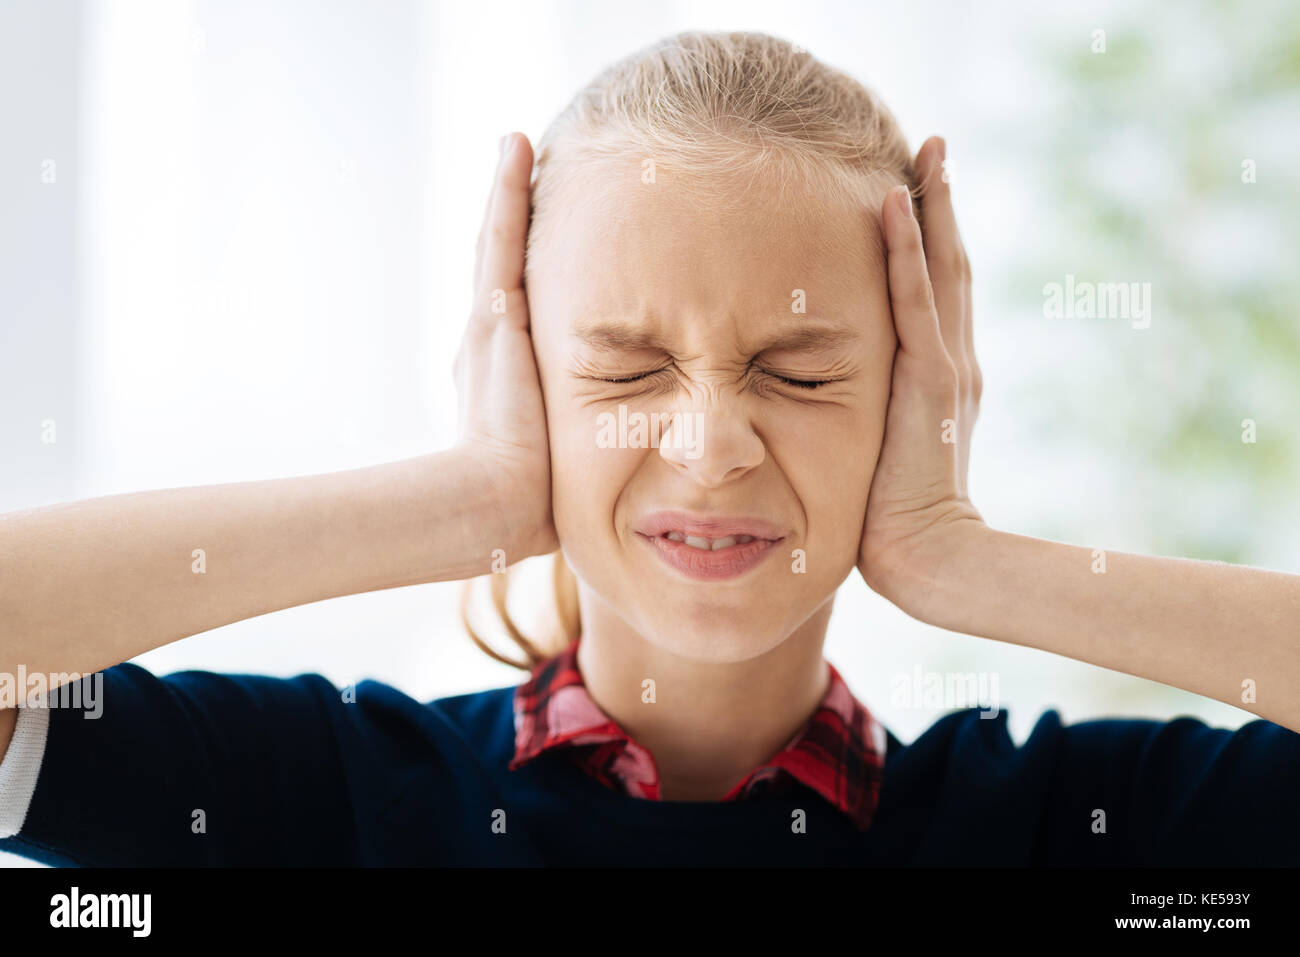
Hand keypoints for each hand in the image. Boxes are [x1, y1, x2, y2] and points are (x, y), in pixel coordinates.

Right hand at [452, 133, 557, 560]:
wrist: (496, 501)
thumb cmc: (531, 497)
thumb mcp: (561, 456)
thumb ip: (580, 438)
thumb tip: (621, 450)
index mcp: (502, 372)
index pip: (517, 304)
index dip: (525, 265)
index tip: (542, 230)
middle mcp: (487, 340)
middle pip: (501, 263)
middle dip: (512, 218)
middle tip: (524, 167)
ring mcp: (487, 322)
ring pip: (500, 241)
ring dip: (509, 192)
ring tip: (519, 145)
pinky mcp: (494, 313)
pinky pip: (503, 237)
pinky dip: (508, 191)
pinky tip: (517, 148)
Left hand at [858, 136, 985, 618]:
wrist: (925, 556)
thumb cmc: (890, 519)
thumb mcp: (879, 454)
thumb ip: (872, 421)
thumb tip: (820, 405)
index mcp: (942, 376)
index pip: (935, 293)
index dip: (930, 242)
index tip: (914, 193)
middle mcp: (953, 360)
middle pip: (949, 265)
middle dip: (941, 205)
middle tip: (931, 149)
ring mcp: (946, 366)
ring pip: (941, 268)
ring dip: (932, 206)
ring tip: (925, 150)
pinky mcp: (931, 378)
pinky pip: (914, 300)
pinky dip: (906, 249)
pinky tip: (892, 201)